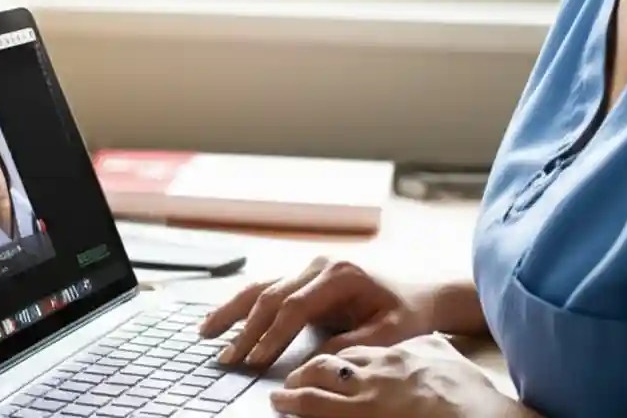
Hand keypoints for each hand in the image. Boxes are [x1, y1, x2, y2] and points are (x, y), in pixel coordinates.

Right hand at [198, 257, 436, 368]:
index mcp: (341, 274)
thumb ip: (352, 344)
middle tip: (228, 359)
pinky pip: (267, 289)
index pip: (296, 306)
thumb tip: (314, 360)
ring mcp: (309, 268)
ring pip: (262, 287)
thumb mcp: (390, 333)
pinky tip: (221, 320)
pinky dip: (243, 305)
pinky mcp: (304, 277)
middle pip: (272, 296)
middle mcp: (320, 265)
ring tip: (205, 333)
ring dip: (232, 311)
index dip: (273, 335)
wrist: (421, 292)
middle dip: (247, 330)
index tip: (256, 361)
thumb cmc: (408, 313)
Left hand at [271, 334, 537, 417]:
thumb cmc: (471, 396)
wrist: (479, 417)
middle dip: (303, 373)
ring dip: (293, 396)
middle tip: (290, 381)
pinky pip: (320, 414)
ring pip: (316, 393)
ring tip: (280, 400)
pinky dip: (302, 413)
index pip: (351, 351)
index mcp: (395, 356)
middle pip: (325, 367)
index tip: (320, 366)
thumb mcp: (448, 359)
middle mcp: (374, 374)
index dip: (331, 359)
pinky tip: (291, 415)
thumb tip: (426, 343)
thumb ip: (429, 349)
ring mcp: (366, 400)